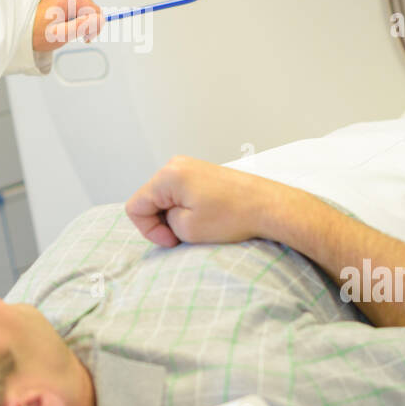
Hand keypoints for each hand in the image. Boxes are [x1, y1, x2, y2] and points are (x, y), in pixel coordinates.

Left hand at [33, 0, 101, 51]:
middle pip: (91, 5)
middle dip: (88, 21)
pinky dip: (75, 12)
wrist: (21, 31)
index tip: (86, 38)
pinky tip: (66, 21)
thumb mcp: (62, 34)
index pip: (95, 10)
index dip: (95, 26)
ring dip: (82, 17)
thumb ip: (83, 26)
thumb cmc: (37, 34)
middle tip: (79, 35)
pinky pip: (77, 2)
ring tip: (71, 28)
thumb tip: (100, 19)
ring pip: (85, 3)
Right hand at [125, 156, 281, 247]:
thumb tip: (166, 215)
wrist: (268, 206)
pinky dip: (187, 209)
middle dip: (162, 221)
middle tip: (184, 236)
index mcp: (168, 175)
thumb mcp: (187, 228)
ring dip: (176, 216)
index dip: (149, 230)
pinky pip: (181, 194)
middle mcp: (176, 165)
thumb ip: (164, 221)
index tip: (172, 241)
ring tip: (199, 226)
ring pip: (165, 198)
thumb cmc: (234, 215)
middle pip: (150, 200)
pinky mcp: (202, 173)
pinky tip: (206, 218)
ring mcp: (190, 167)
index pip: (136, 206)